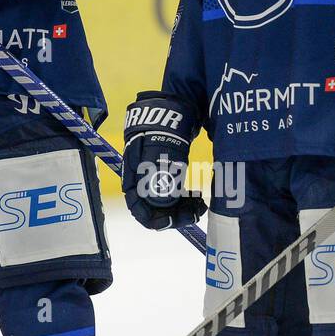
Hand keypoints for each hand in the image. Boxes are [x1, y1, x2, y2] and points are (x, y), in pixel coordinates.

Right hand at [121, 92, 204, 230]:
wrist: (164, 114)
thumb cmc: (157, 133)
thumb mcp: (158, 158)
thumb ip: (160, 182)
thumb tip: (166, 207)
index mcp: (133, 182)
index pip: (141, 213)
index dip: (160, 221)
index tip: (180, 220)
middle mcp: (142, 185)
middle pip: (156, 211)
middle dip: (178, 214)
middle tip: (198, 208)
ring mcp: (154, 180)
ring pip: (168, 205)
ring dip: (184, 208)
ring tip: (200, 201)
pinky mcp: (165, 175)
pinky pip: (175, 195)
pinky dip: (185, 199)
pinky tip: (197, 194)